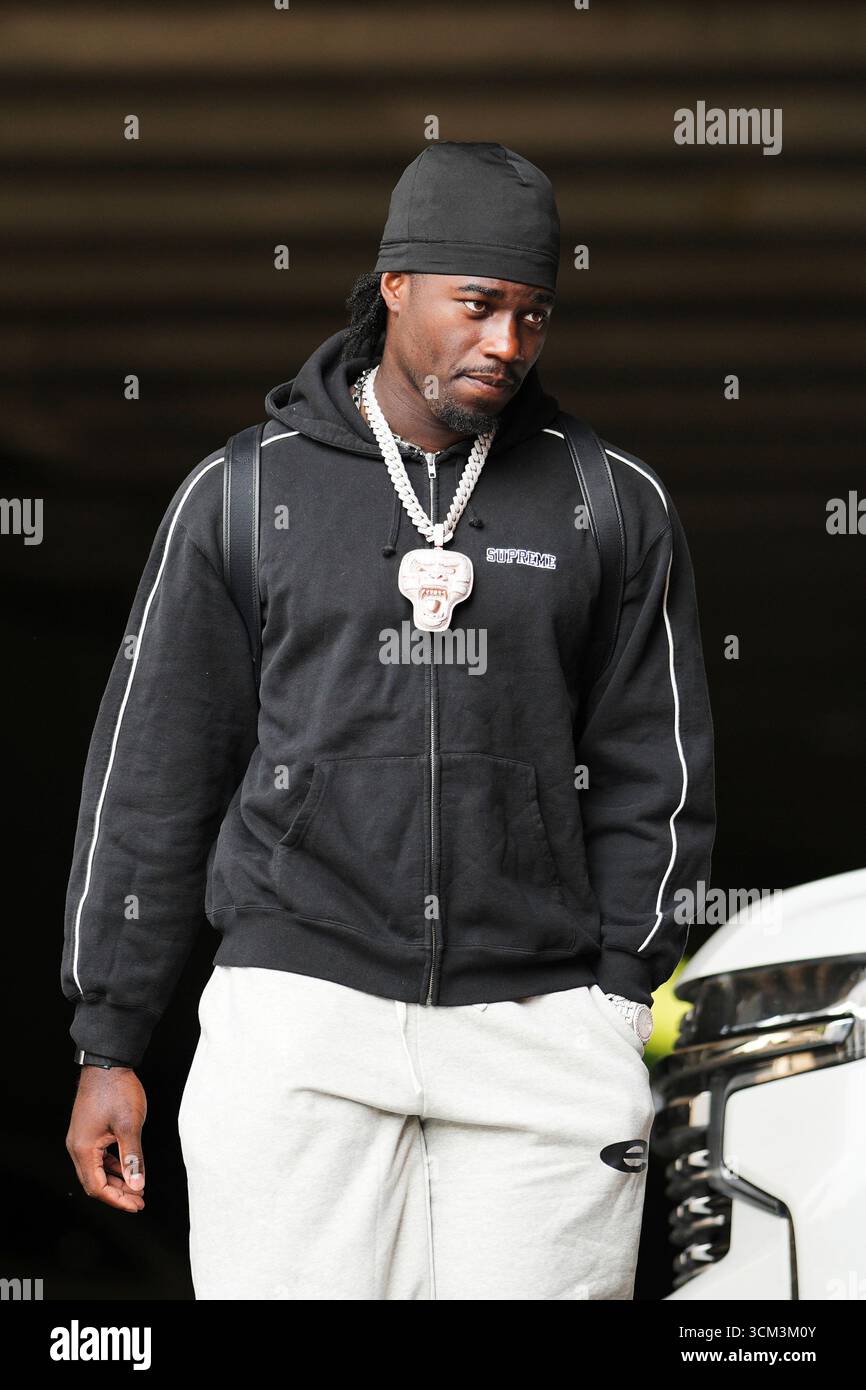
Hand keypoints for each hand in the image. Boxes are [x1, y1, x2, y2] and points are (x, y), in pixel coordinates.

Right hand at [66, 1067, 146, 1212]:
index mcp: (83, 1148)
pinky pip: (98, 1157)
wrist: (107, 1064)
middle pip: (94, 1182)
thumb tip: (137, 1185)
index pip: (97, 1187)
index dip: (118, 1199)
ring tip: (136, 1186)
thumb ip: (133, 1158)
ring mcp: (81, 1138)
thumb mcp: (130, 1125)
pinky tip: (127, 1167)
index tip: (136, 1204)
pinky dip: (113, 1166)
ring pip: (96, 1170)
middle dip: (117, 1194)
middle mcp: (77, 1146)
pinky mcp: (87, 1131)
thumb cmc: (116, 1090)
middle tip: (139, 1200)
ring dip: (116, 1180)